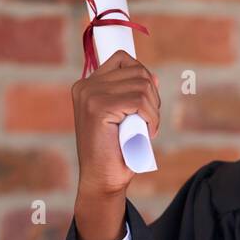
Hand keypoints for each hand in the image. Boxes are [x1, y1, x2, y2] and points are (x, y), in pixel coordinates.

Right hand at [71, 49, 160, 239]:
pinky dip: (151, 117)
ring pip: (142, 85)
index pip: (123, 59)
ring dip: (154, 109)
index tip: (147, 103)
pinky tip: (148, 132)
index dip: (143, 77)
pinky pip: (139, 101)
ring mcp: (90, 95)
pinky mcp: (99, 108)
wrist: (102, 180)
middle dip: (153, 95)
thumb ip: (132, 93)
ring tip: (148, 128)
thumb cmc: (115, 151)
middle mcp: (85, 86)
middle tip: (150, 120)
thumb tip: (152, 76)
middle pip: (137, 71)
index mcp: (87, 85)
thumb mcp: (124, 116)